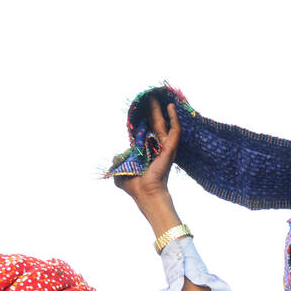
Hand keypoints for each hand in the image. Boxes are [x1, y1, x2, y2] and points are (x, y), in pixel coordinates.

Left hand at [115, 95, 181, 235]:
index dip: (144, 120)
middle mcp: (157, 149)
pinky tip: (170, 106)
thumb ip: (117, 162)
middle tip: (151, 97)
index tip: (142, 108)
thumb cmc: (134, 186)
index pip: (146, 132)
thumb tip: (116, 156)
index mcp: (147, 153)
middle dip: (153, 111)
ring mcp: (165, 148)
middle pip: (155, 125)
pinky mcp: (170, 149)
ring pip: (163, 124)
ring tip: (157, 96)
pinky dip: (174, 118)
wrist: (144, 193)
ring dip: (161, 110)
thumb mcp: (120, 172)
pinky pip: (174, 131)